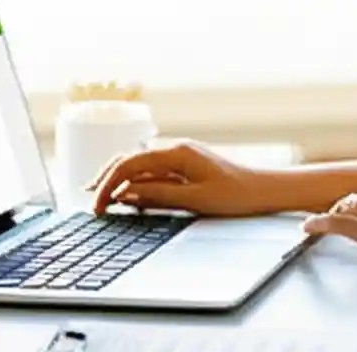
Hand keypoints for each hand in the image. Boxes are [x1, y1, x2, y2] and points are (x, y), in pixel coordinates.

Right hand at [87, 138, 265, 216]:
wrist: (266, 190)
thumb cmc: (237, 195)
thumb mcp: (195, 200)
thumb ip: (158, 195)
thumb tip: (126, 193)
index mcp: (177, 153)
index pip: (129, 164)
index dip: (108, 184)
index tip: (97, 206)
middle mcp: (176, 150)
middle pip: (130, 159)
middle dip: (107, 178)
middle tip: (90, 199)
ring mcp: (181, 157)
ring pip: (140, 164)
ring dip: (119, 179)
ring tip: (102, 196)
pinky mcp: (186, 167)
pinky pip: (154, 171)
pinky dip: (137, 182)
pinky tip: (129, 194)